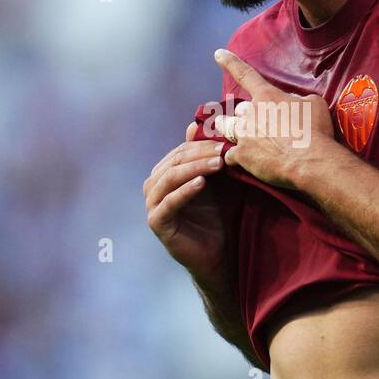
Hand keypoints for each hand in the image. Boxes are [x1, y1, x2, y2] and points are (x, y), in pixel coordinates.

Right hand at [144, 123, 230, 285]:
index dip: (201, 144)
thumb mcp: (213, 182)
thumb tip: (194, 124)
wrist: (217, 254)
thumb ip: (204, 157)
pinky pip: (169, 202)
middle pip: (174, 163)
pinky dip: (184, 191)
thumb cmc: (216, 217)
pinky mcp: (157, 223)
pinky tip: (201, 183)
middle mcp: (153, 187)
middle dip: (199, 154)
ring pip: (170, 179)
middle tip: (224, 150)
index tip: (226, 139)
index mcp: (164, 174)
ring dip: (195, 168)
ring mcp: (152, 205)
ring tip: (218, 164)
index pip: (180, 152)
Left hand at [213, 48, 335, 188]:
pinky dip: (235, 156)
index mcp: (267, 97)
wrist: (309, 161)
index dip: (230, 63)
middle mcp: (251, 114)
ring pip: (226, 128)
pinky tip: (240, 160)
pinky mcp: (242, 156)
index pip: (245, 74)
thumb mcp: (314, 104)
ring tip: (223, 129)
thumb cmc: (315, 131)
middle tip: (252, 123)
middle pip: (239, 110)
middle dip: (244, 115)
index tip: (218, 54)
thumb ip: (299, 99)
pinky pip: (230, 154)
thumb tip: (294, 102)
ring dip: (225, 127)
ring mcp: (244, 135)